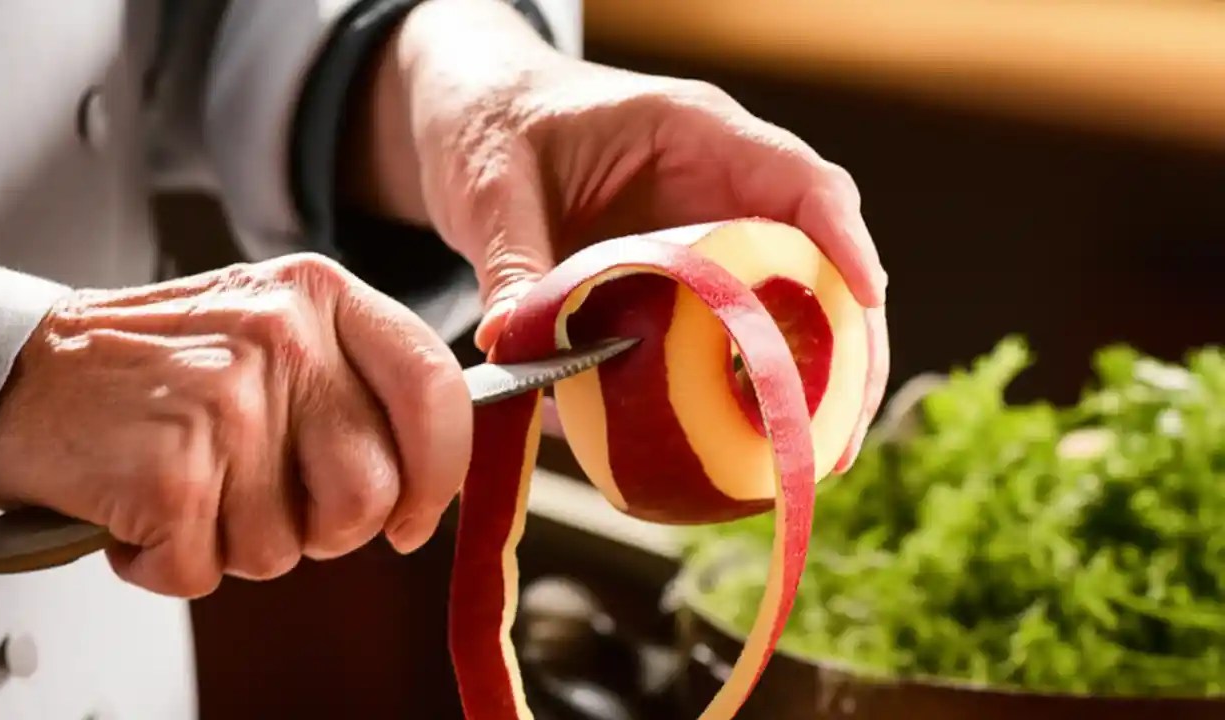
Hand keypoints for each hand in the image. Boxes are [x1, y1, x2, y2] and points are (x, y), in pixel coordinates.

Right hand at [0, 254, 470, 596]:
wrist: (24, 370)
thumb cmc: (157, 365)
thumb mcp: (271, 330)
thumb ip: (356, 387)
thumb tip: (425, 479)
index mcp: (321, 296)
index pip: (435, 387)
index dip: (439, 470)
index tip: (415, 513)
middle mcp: (284, 340)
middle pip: (371, 492)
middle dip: (326, 528)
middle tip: (267, 501)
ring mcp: (227, 402)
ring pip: (291, 545)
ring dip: (239, 542)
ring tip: (194, 487)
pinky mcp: (172, 469)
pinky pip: (209, 568)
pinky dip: (170, 561)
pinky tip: (144, 507)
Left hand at [350, 0, 887, 466]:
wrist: (472, 117)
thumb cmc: (490, 122)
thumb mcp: (491, 184)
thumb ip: (511, 263)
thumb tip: (512, 346)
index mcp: (694, 132)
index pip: (799, 180)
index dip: (842, 240)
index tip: (868, 299)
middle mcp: (720, 187)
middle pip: (817, 263)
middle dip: (845, 350)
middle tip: (839, 439)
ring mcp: (707, 238)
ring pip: (787, 309)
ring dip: (806, 385)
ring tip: (813, 461)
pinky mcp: (680, 284)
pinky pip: (727, 339)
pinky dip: (736, 391)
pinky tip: (736, 451)